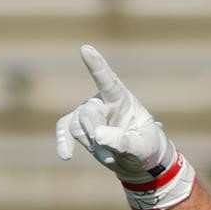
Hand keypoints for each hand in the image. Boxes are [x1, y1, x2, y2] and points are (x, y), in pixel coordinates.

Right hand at [55, 45, 196, 209]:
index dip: (97, 65)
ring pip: (78, 126)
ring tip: (111, 159)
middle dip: (96, 135)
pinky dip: (63, 142)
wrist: (139, 161)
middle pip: (88, 112)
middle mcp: (102, 101)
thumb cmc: (146, 147)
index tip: (85, 49)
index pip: (107, 80)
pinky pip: (65, 129)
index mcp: (122, 98)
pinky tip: (66, 155)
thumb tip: (98, 136)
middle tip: (111, 156)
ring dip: (92, 147)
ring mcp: (89, 113)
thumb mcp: (144, 147)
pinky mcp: (80, 127)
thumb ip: (125, 142)